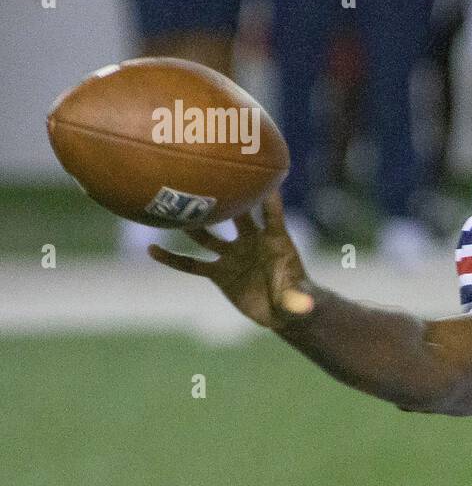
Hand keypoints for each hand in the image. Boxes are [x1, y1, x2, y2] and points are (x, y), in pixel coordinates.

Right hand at [148, 191, 315, 330]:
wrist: (283, 311)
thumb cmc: (298, 299)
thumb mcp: (301, 301)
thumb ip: (300, 300)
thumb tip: (304, 307)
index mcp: (276, 240)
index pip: (271, 214)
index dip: (267, 196)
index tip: (259, 175)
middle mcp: (251, 240)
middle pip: (235, 215)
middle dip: (223, 198)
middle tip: (206, 175)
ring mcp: (232, 254)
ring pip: (207, 236)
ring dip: (192, 223)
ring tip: (170, 207)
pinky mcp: (218, 272)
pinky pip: (191, 265)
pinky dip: (173, 258)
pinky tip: (152, 249)